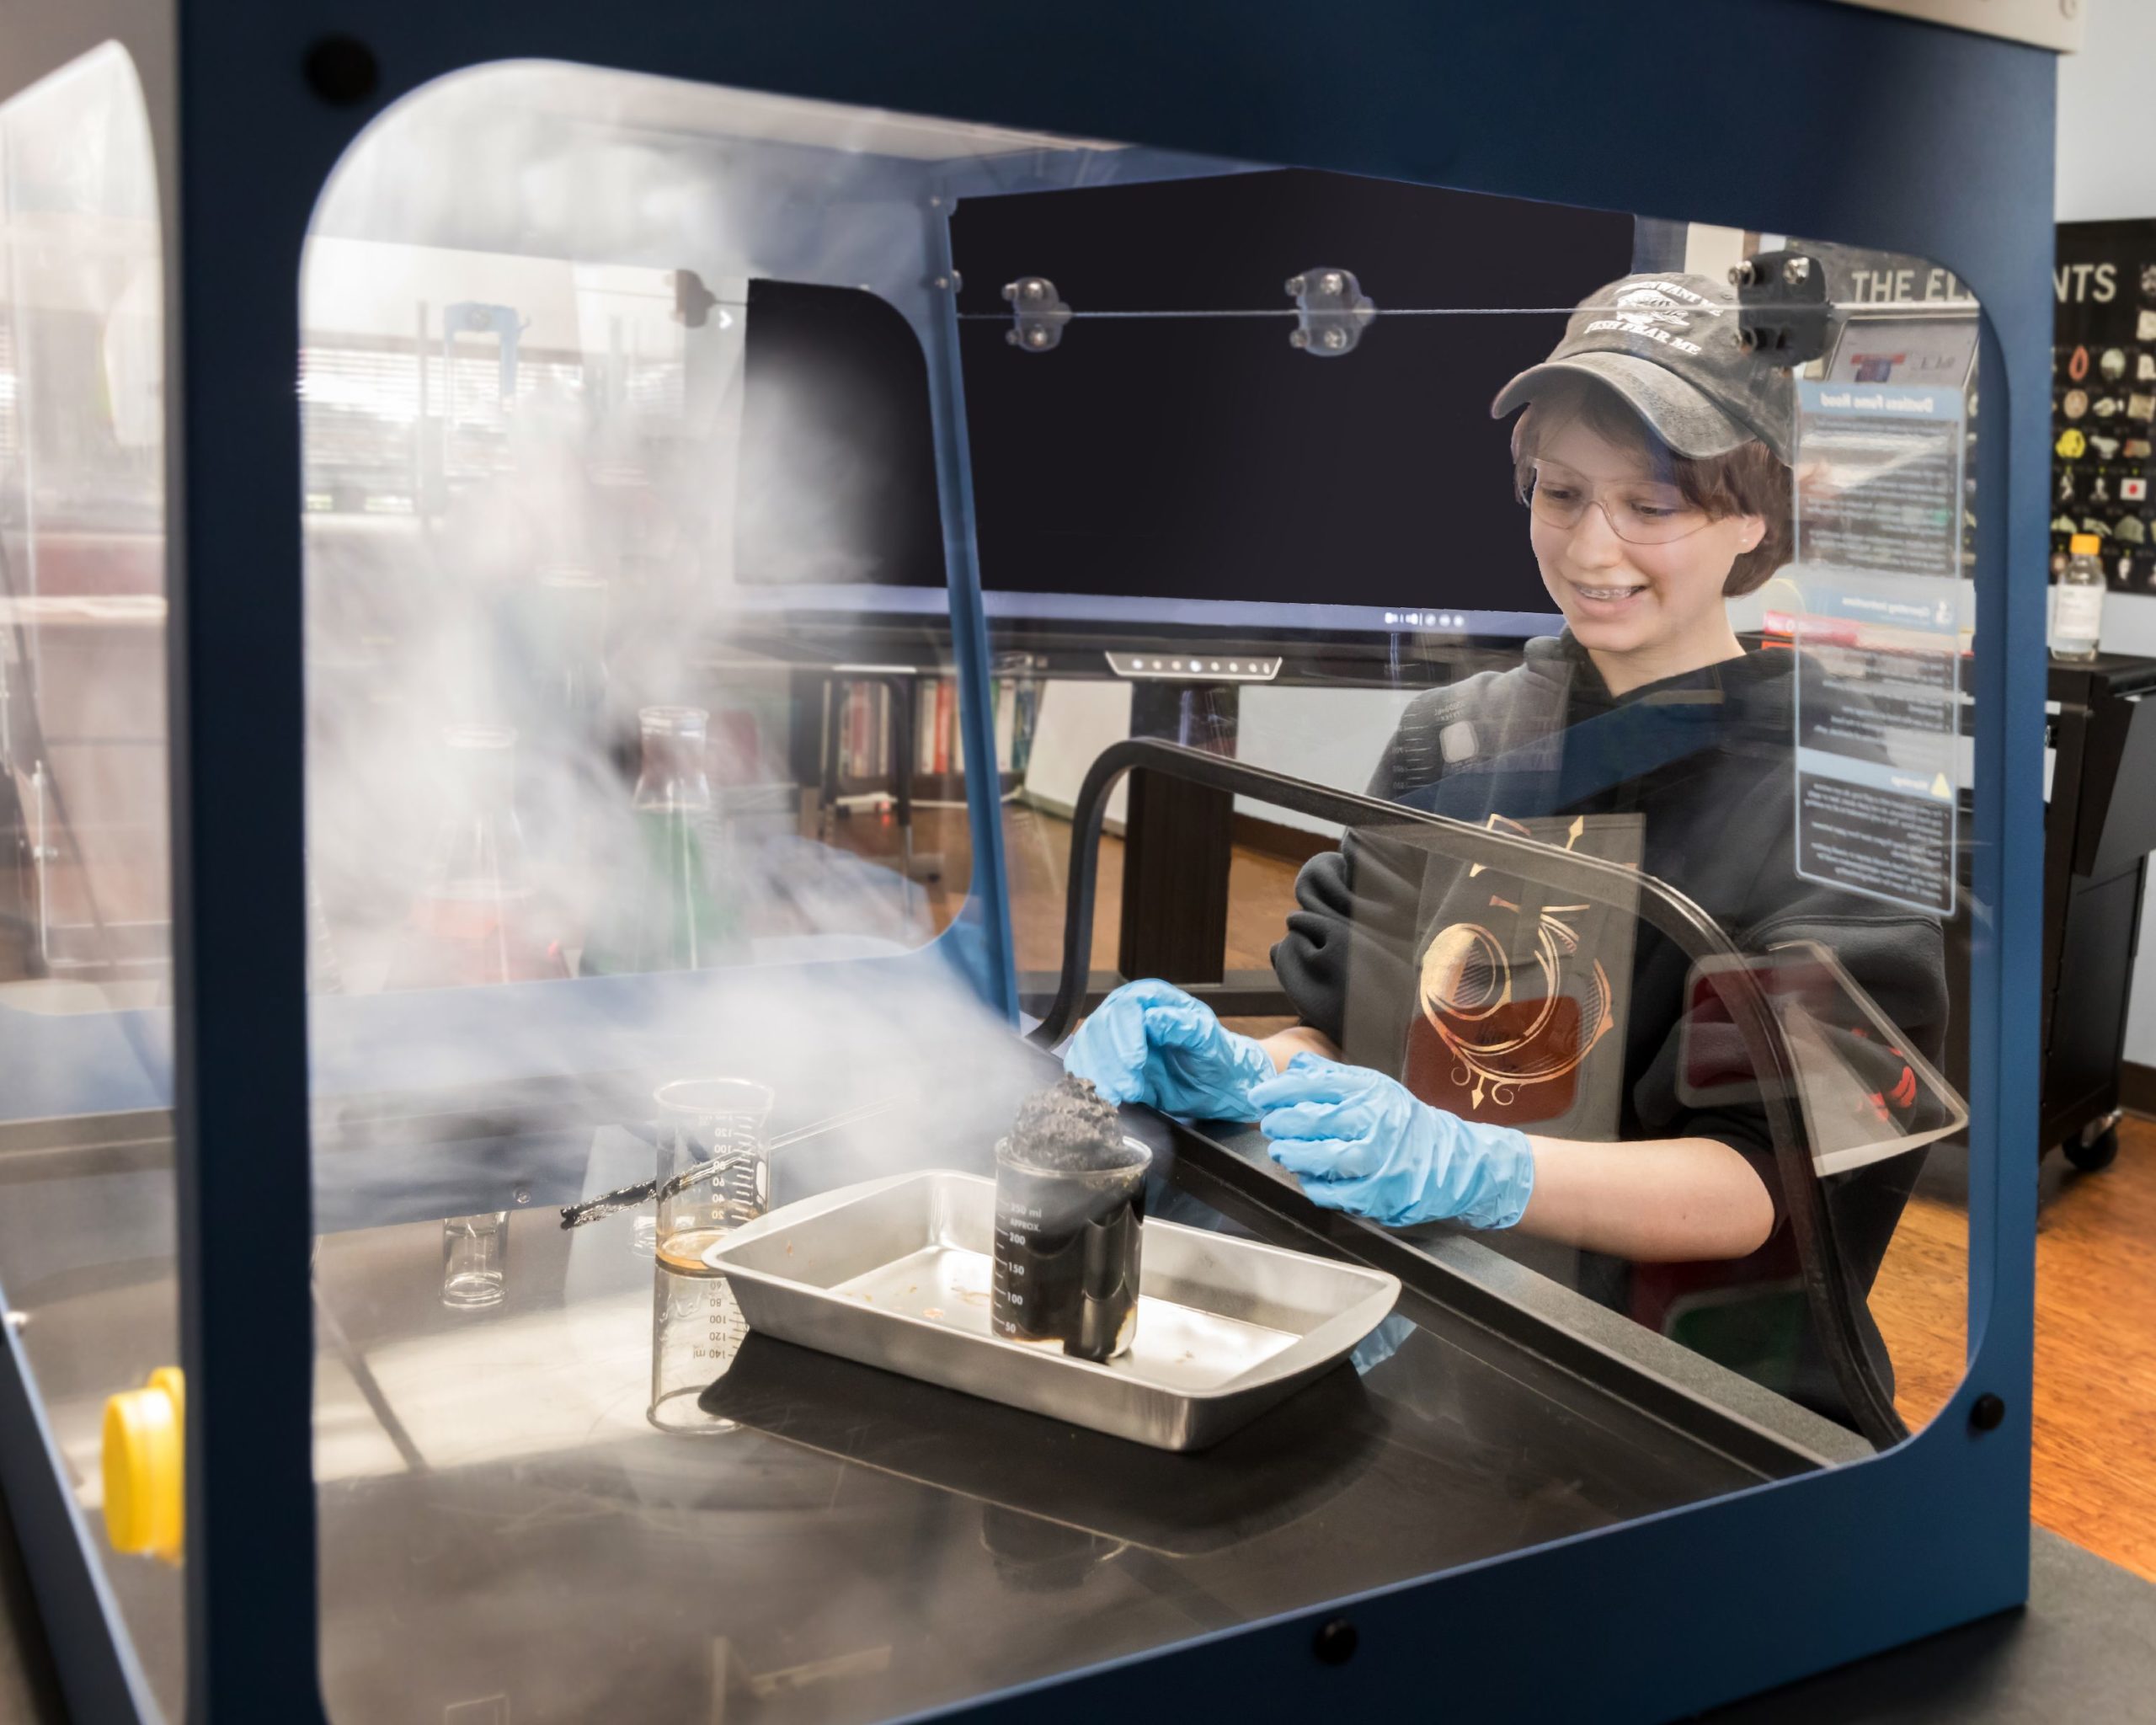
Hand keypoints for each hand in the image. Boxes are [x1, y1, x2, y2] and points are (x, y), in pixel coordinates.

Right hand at [1063, 979, 1273, 1119]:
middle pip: (1101, 1026)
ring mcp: (1112, 1036)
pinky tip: (1108, 1097)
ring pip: (1087, 1047)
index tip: (1134, 1062)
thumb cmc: (1212, 1055)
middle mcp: (1127, 1012)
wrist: (1212, 1084)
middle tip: (1129, 1088)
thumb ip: (1183, 1025)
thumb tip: (1155, 1019)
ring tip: (1121, 1096)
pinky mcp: (1104, 1061)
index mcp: (1152, 998)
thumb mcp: (1206, 1039)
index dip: (1126, 1034)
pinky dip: (1091, 1083)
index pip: (1127, 1006)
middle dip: (1111, 1061)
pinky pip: (1085, 1067)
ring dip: (1100, 1075)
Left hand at [1251, 1052, 1534, 1228]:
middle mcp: (1374, 1123)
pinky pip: (1330, 1192)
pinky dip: (1312, 1184)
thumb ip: (1334, 1078)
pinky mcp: (1375, 1195)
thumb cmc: (1407, 1124)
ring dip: (1291, 1155)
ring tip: (1282, 1151)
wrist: (1454, 1162)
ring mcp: (1375, 1162)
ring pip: (1318, 1158)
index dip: (1279, 1090)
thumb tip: (1296, 1067)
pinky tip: (1307, 1176)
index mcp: (1372, 1092)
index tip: (1260, 1096)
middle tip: (1270, 1124)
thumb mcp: (1376, 1089)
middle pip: (1311, 1120)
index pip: (1315, 1085)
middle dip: (1280, 1123)